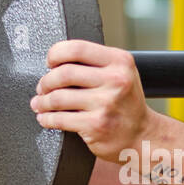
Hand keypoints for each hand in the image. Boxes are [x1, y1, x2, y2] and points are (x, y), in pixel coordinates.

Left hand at [31, 40, 150, 162]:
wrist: (143, 135)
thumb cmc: (126, 104)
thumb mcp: (121, 74)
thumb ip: (96, 64)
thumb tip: (56, 63)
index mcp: (120, 61)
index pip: (77, 48)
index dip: (55, 54)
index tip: (50, 62)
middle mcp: (115, 80)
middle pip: (63, 73)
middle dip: (46, 81)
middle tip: (42, 87)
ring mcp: (106, 104)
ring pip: (58, 97)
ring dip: (42, 101)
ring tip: (40, 103)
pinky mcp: (96, 125)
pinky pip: (60, 119)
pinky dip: (47, 118)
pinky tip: (46, 118)